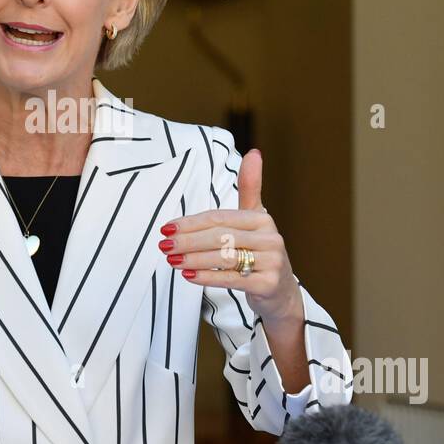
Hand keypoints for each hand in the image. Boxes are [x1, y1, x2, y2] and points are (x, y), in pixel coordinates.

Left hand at [157, 148, 304, 325]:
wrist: (280, 292)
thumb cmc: (260, 252)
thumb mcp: (256, 219)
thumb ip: (250, 188)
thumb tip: (254, 152)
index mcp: (262, 219)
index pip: (220, 218)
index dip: (191, 222)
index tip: (167, 227)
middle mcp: (270, 238)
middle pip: (220, 237)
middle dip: (188, 241)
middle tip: (164, 245)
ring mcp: (272, 262)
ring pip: (224, 257)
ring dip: (193, 259)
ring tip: (171, 260)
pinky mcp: (268, 284)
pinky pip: (232, 279)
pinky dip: (207, 277)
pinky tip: (188, 276)